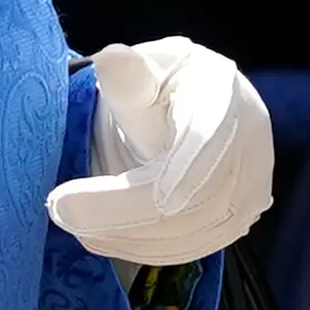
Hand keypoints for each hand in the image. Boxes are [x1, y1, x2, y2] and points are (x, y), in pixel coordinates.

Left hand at [46, 36, 274, 263]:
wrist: (193, 109)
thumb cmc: (162, 86)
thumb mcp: (143, 70)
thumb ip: (128, 75)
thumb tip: (112, 61)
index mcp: (225, 98)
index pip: (192, 150)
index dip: (139, 186)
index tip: (67, 200)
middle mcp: (251, 146)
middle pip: (191, 202)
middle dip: (117, 215)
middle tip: (58, 211)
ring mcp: (251, 189)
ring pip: (190, 234)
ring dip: (126, 237)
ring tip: (74, 223)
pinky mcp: (239, 219)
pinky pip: (192, 248)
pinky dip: (142, 249)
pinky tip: (102, 236)